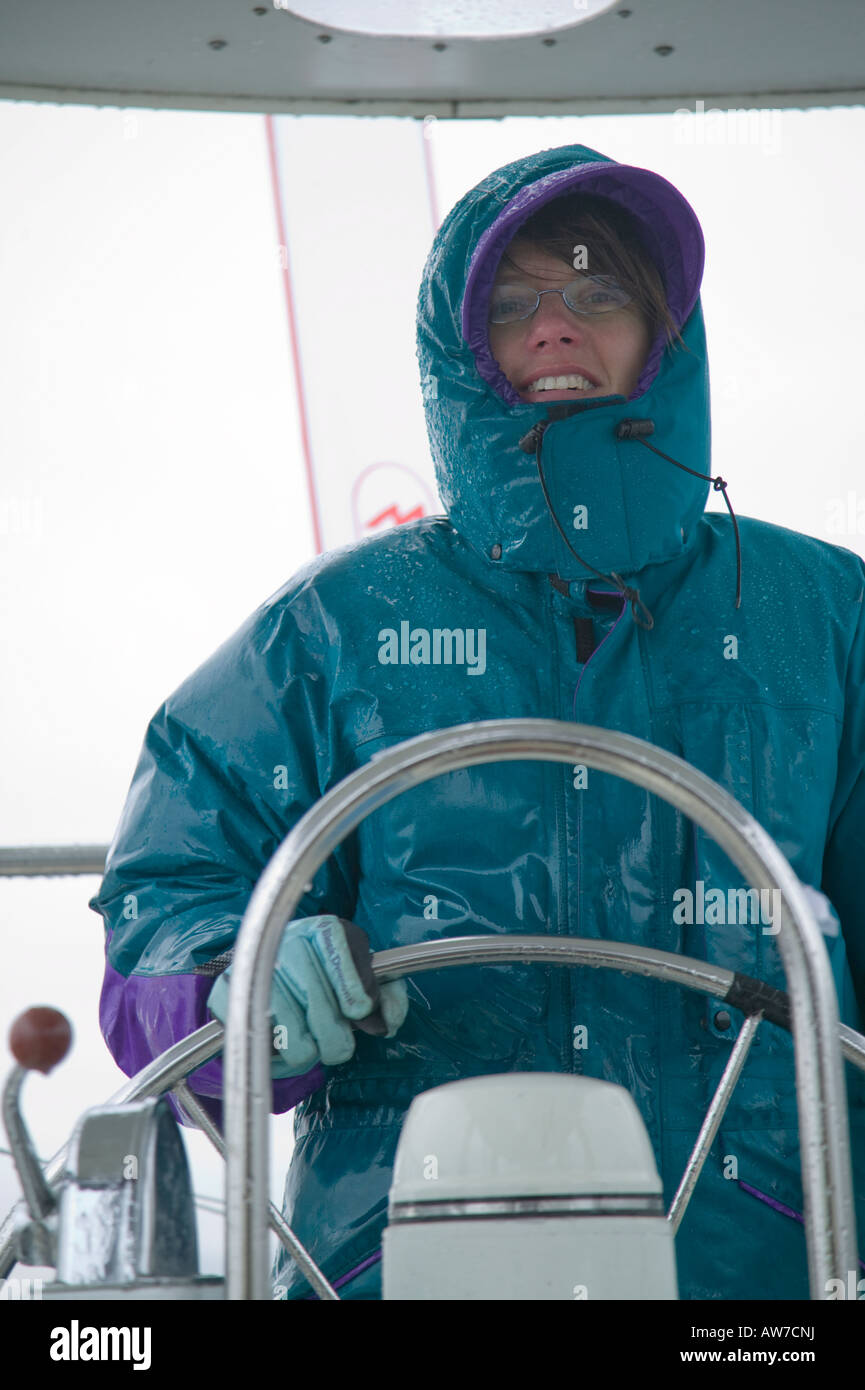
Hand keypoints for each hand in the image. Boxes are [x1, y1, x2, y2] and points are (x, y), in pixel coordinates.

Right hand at [207, 915, 408, 1077]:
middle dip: (335, 1035)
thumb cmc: (324, 977)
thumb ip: (384, 996)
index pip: (338, 954)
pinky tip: (280, 1039)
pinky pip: (260, 1043)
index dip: (351, 990)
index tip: (359, 1012)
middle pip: (317, 1000)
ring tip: (308, 1040)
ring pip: (292, 1034)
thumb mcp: (360, 976)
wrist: (268, 970)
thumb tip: (383, 1022)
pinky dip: (276, 1054)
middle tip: (338, 1044)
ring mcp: (252, 967)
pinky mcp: (226, 994)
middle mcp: (284, 942)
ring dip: (307, 1050)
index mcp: (322, 929)